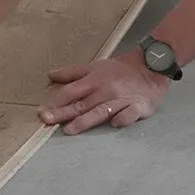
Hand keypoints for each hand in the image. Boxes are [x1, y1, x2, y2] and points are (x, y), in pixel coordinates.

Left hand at [38, 51, 171, 134]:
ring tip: (70, 129)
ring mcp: (122, 99)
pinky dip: (123, 118)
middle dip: (63, 113)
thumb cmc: (121, 68)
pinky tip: (114, 124)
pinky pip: (130, 113)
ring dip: (85, 120)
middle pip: (82, 103)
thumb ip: (72, 73)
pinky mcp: (139, 106)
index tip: (42, 112)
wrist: (152, 64)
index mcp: (94, 80)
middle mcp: (105, 90)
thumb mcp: (95, 66)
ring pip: (101, 111)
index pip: (71, 92)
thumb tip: (50, 74)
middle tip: (47, 120)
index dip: (56, 101)